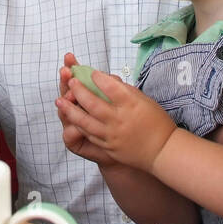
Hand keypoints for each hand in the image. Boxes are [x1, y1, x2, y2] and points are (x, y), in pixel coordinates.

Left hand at [54, 60, 175, 173]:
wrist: (163, 151)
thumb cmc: (156, 122)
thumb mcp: (145, 101)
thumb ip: (125, 91)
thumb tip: (108, 81)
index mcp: (132, 104)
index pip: (111, 87)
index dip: (99, 78)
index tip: (91, 72)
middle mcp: (120, 119)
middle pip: (94, 103)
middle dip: (79, 90)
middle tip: (70, 80)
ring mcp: (113, 134)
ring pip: (86, 121)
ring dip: (70, 109)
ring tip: (59, 100)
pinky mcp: (109, 146)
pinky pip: (90, 134)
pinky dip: (79, 125)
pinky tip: (70, 118)